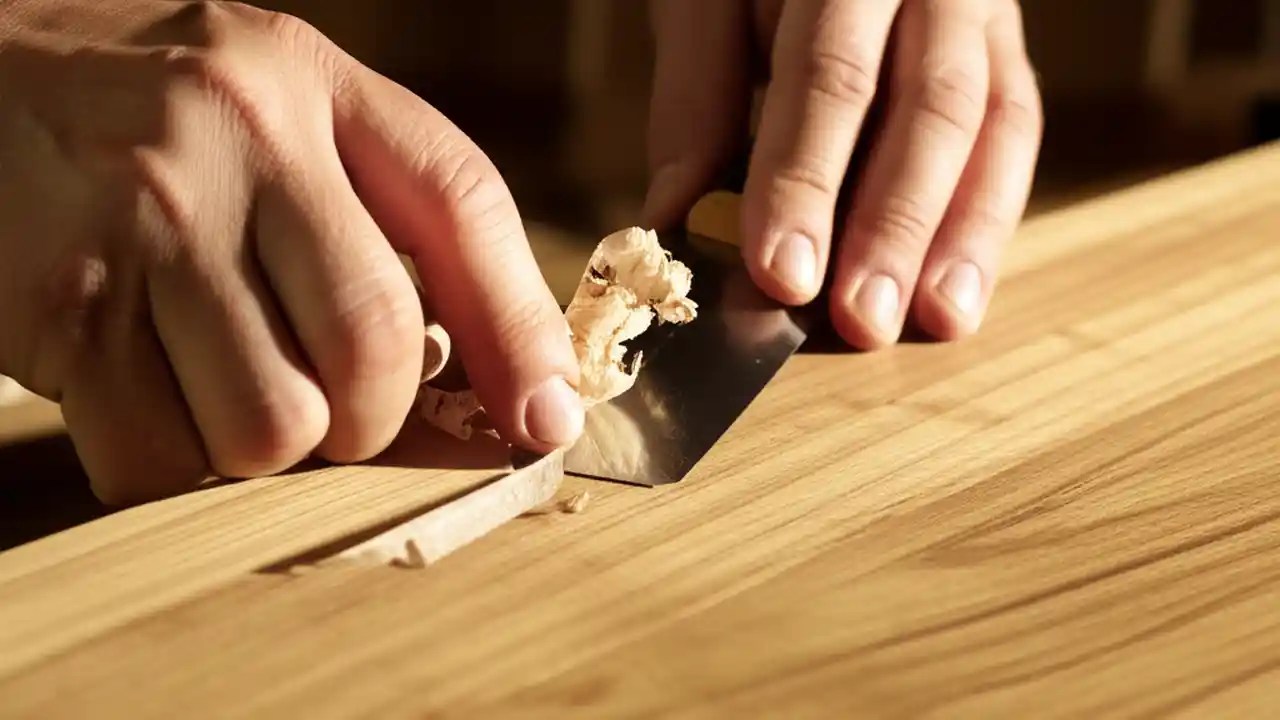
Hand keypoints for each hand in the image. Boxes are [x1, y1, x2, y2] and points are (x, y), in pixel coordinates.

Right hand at [0, 0, 583, 504]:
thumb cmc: (172, 127)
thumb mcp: (297, 122)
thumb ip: (405, 227)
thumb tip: (516, 392)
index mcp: (314, 88)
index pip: (462, 204)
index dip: (521, 330)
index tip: (544, 419)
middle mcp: (234, 139)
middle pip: (374, 347)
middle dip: (372, 417)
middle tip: (335, 401)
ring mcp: (141, 223)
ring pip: (271, 426)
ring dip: (266, 442)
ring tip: (226, 378)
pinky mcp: (62, 308)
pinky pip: (159, 458)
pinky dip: (171, 457)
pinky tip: (151, 386)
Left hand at [644, 0, 1042, 348]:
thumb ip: (696, 97)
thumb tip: (674, 222)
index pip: (829, 74)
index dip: (805, 180)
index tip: (782, 274)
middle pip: (929, 106)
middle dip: (893, 224)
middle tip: (863, 318)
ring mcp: (981, 14)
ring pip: (991, 125)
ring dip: (959, 236)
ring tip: (935, 321)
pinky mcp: (1003, 51)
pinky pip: (1014, 133)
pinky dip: (986, 219)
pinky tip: (957, 292)